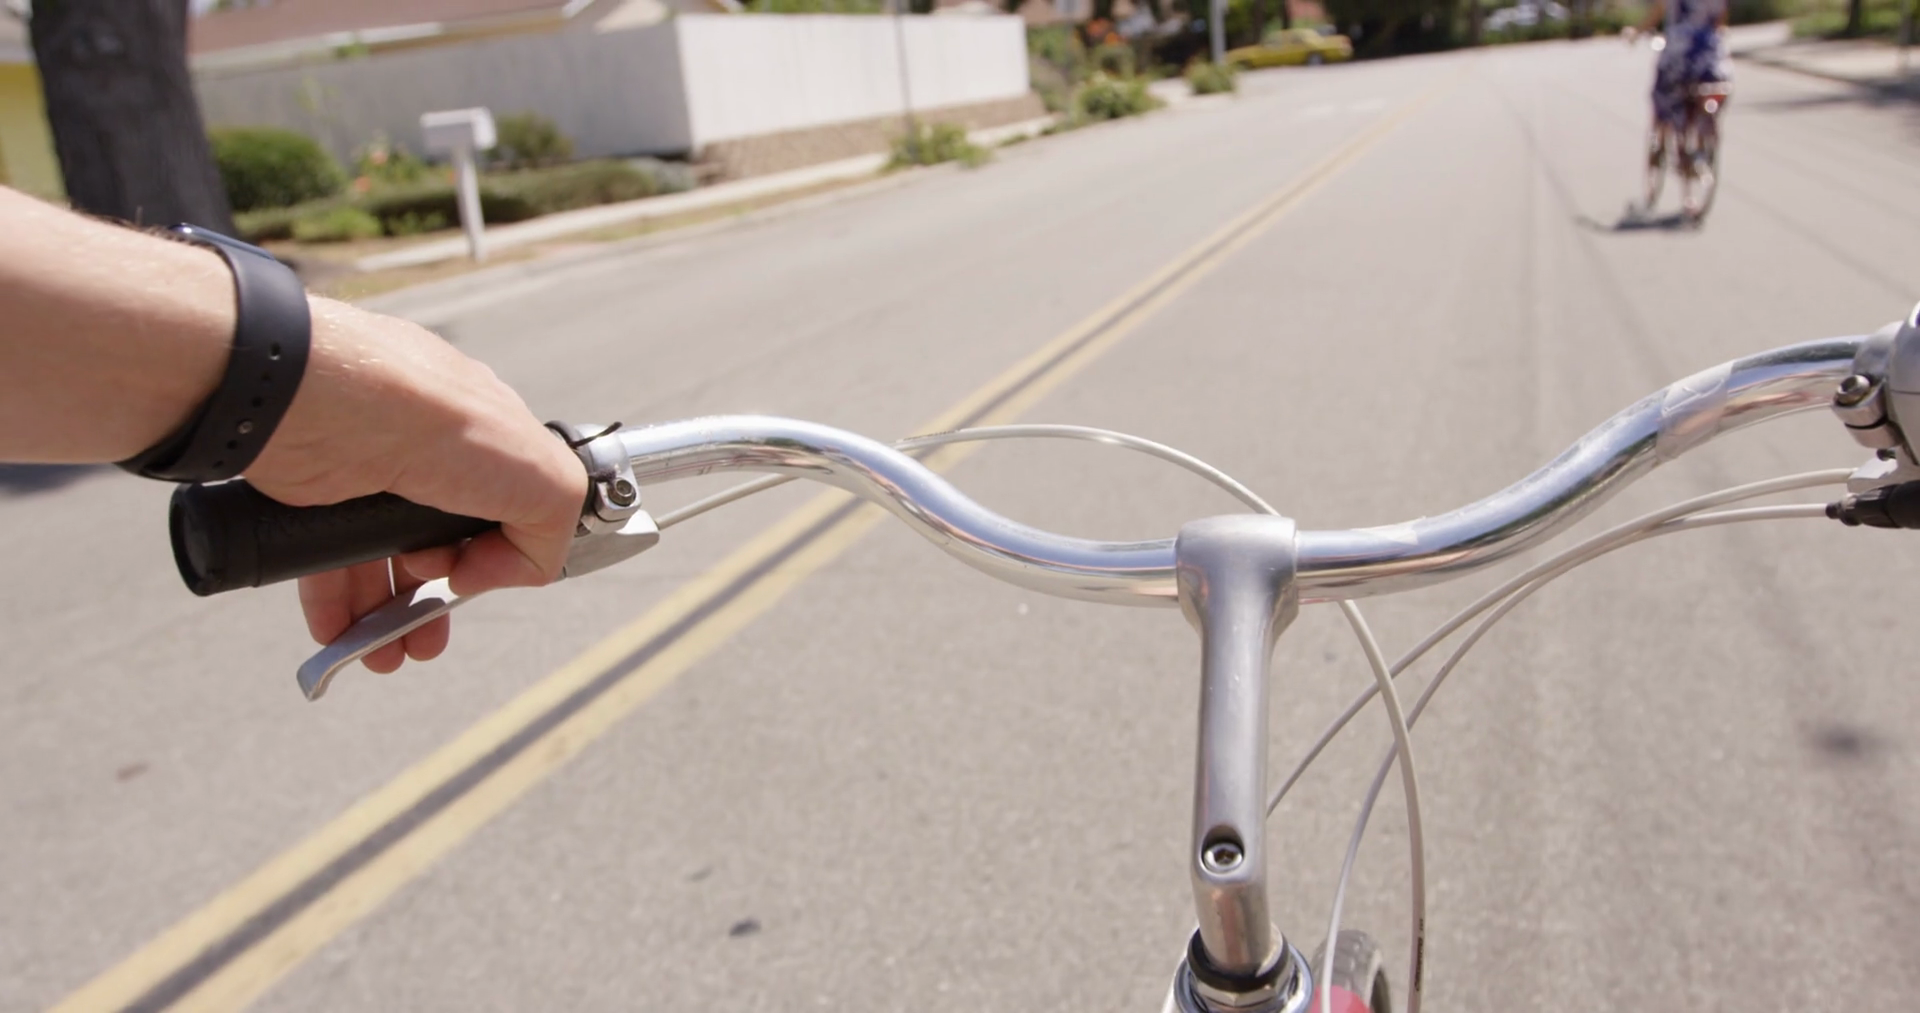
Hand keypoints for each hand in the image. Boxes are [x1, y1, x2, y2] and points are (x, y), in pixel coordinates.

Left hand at [246, 296, 585, 672]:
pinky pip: (327, 562)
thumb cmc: (424, 416)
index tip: (476, 574)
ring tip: (387, 653)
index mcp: (485, 436)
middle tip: (427, 633)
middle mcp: (427, 452)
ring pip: (383, 561)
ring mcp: (369, 474)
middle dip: (437, 599)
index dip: (497, 556)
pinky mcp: (314, 495)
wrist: (312, 400)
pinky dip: (337, 608)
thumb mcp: (541, 477)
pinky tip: (342, 637)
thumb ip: (554, 528)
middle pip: (440, 544)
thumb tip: (516, 568)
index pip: (503, 508)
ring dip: (388, 617)